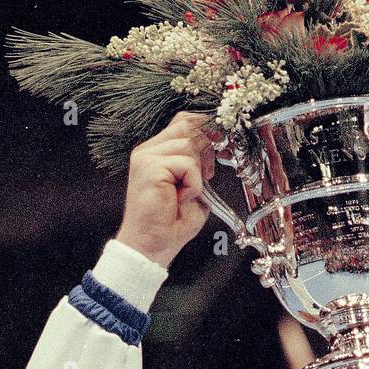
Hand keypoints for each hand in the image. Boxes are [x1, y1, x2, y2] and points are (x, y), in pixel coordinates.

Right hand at [115, 112, 216, 267]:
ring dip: (198, 173)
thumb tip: (216, 143)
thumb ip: (198, 163)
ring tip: (185, 195)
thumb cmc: (170, 223)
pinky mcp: (150, 167)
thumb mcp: (191, 185)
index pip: (183, 122)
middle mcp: (148, 151)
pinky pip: (188, 164)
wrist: (152, 247)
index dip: (205, 129)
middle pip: (188, 127)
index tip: (222, 145)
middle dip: (206, 150)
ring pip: (190, 145)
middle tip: (206, 177)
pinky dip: (193, 185)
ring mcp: (147, 157)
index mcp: (155, 152)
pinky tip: (180, 199)